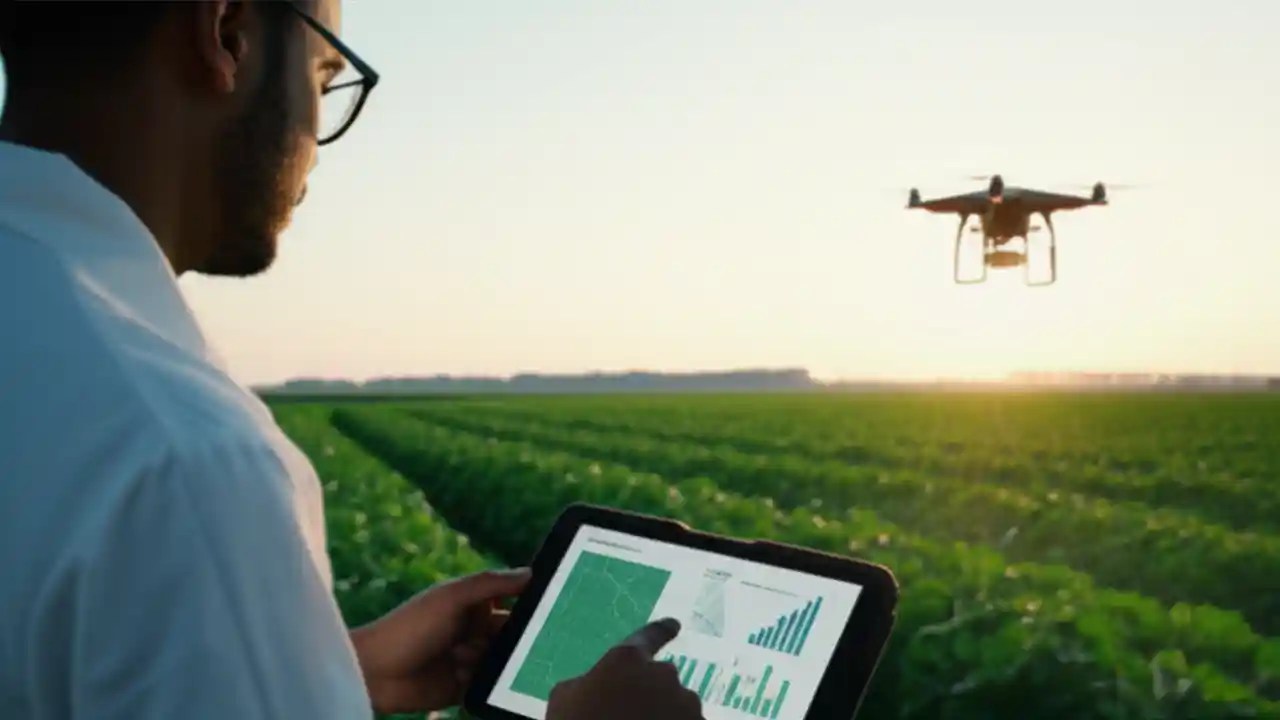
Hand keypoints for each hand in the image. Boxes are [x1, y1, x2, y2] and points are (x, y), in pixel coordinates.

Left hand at [350, 568, 530, 714]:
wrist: (375, 671)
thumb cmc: (410, 626)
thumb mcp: (451, 597)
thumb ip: (491, 584)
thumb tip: (531, 572)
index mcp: (474, 603)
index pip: (514, 599)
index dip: (531, 602)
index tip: (549, 607)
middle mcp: (475, 629)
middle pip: (513, 632)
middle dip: (513, 636)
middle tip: (504, 636)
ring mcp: (472, 658)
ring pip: (504, 659)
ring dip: (486, 656)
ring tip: (459, 654)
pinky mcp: (467, 686)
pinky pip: (490, 683)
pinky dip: (478, 677)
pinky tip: (455, 671)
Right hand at [547, 618, 704, 719]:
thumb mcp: (564, 698)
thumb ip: (587, 682)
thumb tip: (595, 687)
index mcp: (627, 659)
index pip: (650, 636)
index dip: (662, 631)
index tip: (674, 624)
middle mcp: (662, 674)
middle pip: (661, 679)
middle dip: (650, 694)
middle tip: (629, 714)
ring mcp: (685, 703)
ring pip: (677, 705)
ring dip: (665, 714)